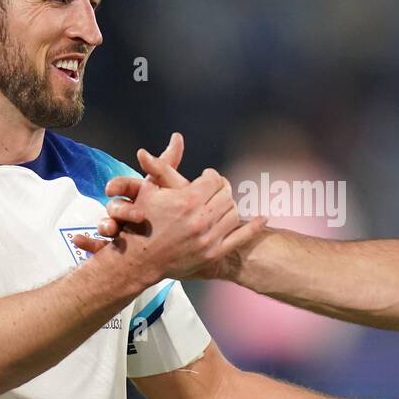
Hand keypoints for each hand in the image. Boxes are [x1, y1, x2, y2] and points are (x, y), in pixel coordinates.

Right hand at [68, 133, 263, 280]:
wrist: (138, 260)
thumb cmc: (139, 221)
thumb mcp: (149, 189)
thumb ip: (165, 163)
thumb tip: (176, 138)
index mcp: (188, 200)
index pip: (214, 179)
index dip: (210, 176)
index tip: (206, 178)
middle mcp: (201, 219)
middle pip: (226, 195)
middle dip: (221, 190)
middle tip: (215, 190)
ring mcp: (209, 238)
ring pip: (233, 213)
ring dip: (229, 206)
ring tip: (220, 204)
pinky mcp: (213, 253)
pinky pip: (240, 238)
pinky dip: (253, 227)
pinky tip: (261, 218)